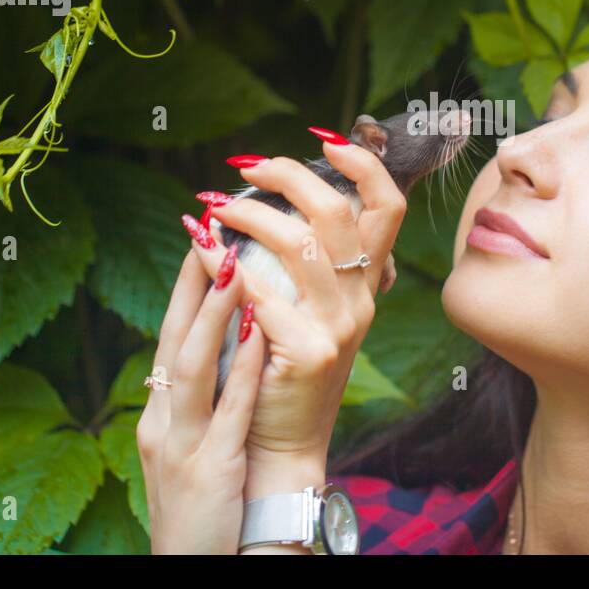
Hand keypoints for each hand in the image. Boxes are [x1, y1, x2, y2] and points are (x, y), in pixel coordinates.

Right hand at [137, 249, 266, 553]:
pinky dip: (242, 370)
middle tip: (214, 227)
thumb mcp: (195, 440)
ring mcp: (181, 444)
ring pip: (190, 368)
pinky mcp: (209, 471)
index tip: (206, 233)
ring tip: (234, 265)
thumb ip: (209, 393)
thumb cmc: (204, 505)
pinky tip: (261, 334)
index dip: (185, 284)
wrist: (193, 568)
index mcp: (159, 411)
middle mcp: (161, 420)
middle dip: (191, 284)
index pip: (170, 335)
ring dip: (211, 314)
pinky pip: (227, 412)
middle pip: (170, 339)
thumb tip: (237, 338)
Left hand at [189, 137, 406, 482]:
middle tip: (245, 167)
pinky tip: (200, 249)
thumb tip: (259, 194)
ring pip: (300, 242)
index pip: (388, 208)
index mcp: (365, 283)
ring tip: (213, 206)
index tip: (326, 140)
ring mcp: (339, 328)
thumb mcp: (305, 309)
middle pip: (339, 212)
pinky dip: (223, 262)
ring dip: (248, 213)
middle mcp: (361, 300)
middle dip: (290, 176)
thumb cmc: (280, 370)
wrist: (280, 448)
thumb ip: (296, 259)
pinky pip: (261, 291)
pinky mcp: (309, 353)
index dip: (363, 165)